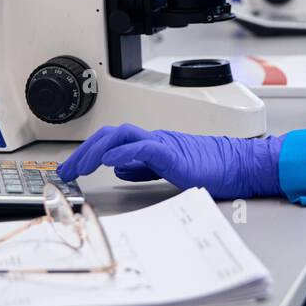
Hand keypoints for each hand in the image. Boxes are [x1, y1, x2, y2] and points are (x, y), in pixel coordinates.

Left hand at [56, 124, 284, 199]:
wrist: (239, 166)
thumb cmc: (212, 170)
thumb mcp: (167, 171)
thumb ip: (142, 168)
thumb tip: (118, 168)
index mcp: (151, 144)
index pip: (112, 141)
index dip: (87, 152)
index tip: (70, 169)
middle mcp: (154, 139)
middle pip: (110, 134)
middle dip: (83, 151)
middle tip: (66, 171)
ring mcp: (163, 144)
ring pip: (122, 135)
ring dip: (96, 150)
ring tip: (80, 166)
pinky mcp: (174, 154)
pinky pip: (145, 147)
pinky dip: (124, 152)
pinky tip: (110, 162)